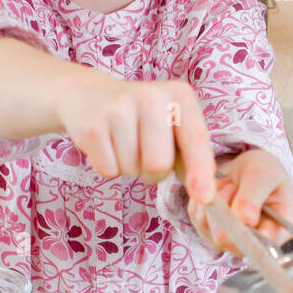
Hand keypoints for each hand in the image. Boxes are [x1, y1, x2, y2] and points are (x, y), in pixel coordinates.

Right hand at [56, 71, 216, 200]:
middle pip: (160, 163)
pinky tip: (106, 142)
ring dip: (129, 166)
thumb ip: (190, 153)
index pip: (195, 138)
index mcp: (179, 94)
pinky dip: (108, 166)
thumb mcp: (171, 123)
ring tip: (123, 141)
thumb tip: (203, 195)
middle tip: (144, 152)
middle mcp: (151, 96)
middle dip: (154, 172)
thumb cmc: (141, 118)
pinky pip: (108, 170)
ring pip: (132, 169)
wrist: (88, 94)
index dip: (200, 170)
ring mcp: (118, 108)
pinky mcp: (91, 125)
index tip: (203, 197)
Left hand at [186, 148, 292, 253]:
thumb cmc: (263, 170)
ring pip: (210, 229)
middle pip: (230, 240)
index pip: (265, 245)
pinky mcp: (211, 235)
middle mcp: (257, 243)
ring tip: (230, 187)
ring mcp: (232, 242)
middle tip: (235, 186)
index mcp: (282, 229)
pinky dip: (203, 200)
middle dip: (228, 208)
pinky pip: (197, 218)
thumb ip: (255, 194)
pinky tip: (218, 192)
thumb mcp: (265, 172)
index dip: (247, 233)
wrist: (244, 169)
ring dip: (216, 201)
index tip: (238, 211)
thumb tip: (245, 218)